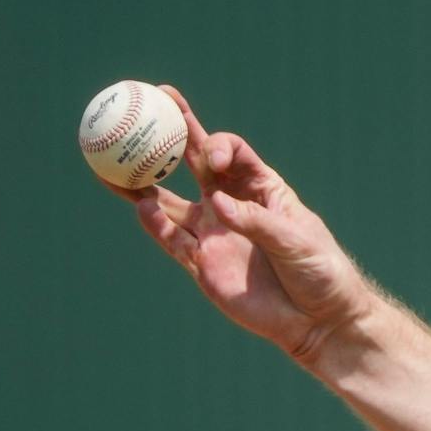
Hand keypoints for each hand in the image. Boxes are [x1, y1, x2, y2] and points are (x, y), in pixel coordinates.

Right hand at [104, 85, 378, 364]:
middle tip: (142, 108)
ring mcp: (214, 233)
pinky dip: (153, 223)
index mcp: (262, 190)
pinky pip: (171, 239)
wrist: (317, 322)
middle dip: (169, 134)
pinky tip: (139, 205)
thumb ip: (255, 222)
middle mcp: (231, 205)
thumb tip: (216, 203)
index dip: (217, 145)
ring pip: (168, 201)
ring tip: (110, 160)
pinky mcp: (202, 264)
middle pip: (192, 162)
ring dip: (141, 181)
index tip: (212, 156)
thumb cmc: (320, 273)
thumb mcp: (297, 241)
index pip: (232, 153)